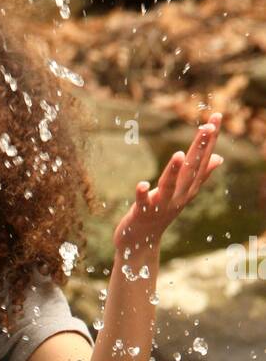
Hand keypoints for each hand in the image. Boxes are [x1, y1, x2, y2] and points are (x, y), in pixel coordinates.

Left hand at [112, 111, 224, 256]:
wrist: (141, 243)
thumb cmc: (160, 214)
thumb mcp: (183, 194)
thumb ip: (200, 176)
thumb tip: (219, 158)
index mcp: (188, 189)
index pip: (202, 161)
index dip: (210, 140)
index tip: (217, 117)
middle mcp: (178, 197)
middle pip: (191, 171)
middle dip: (200, 149)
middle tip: (208, 126)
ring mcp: (160, 206)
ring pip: (169, 187)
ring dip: (173, 172)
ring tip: (178, 154)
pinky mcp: (141, 213)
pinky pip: (142, 203)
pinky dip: (142, 194)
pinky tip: (140, 184)